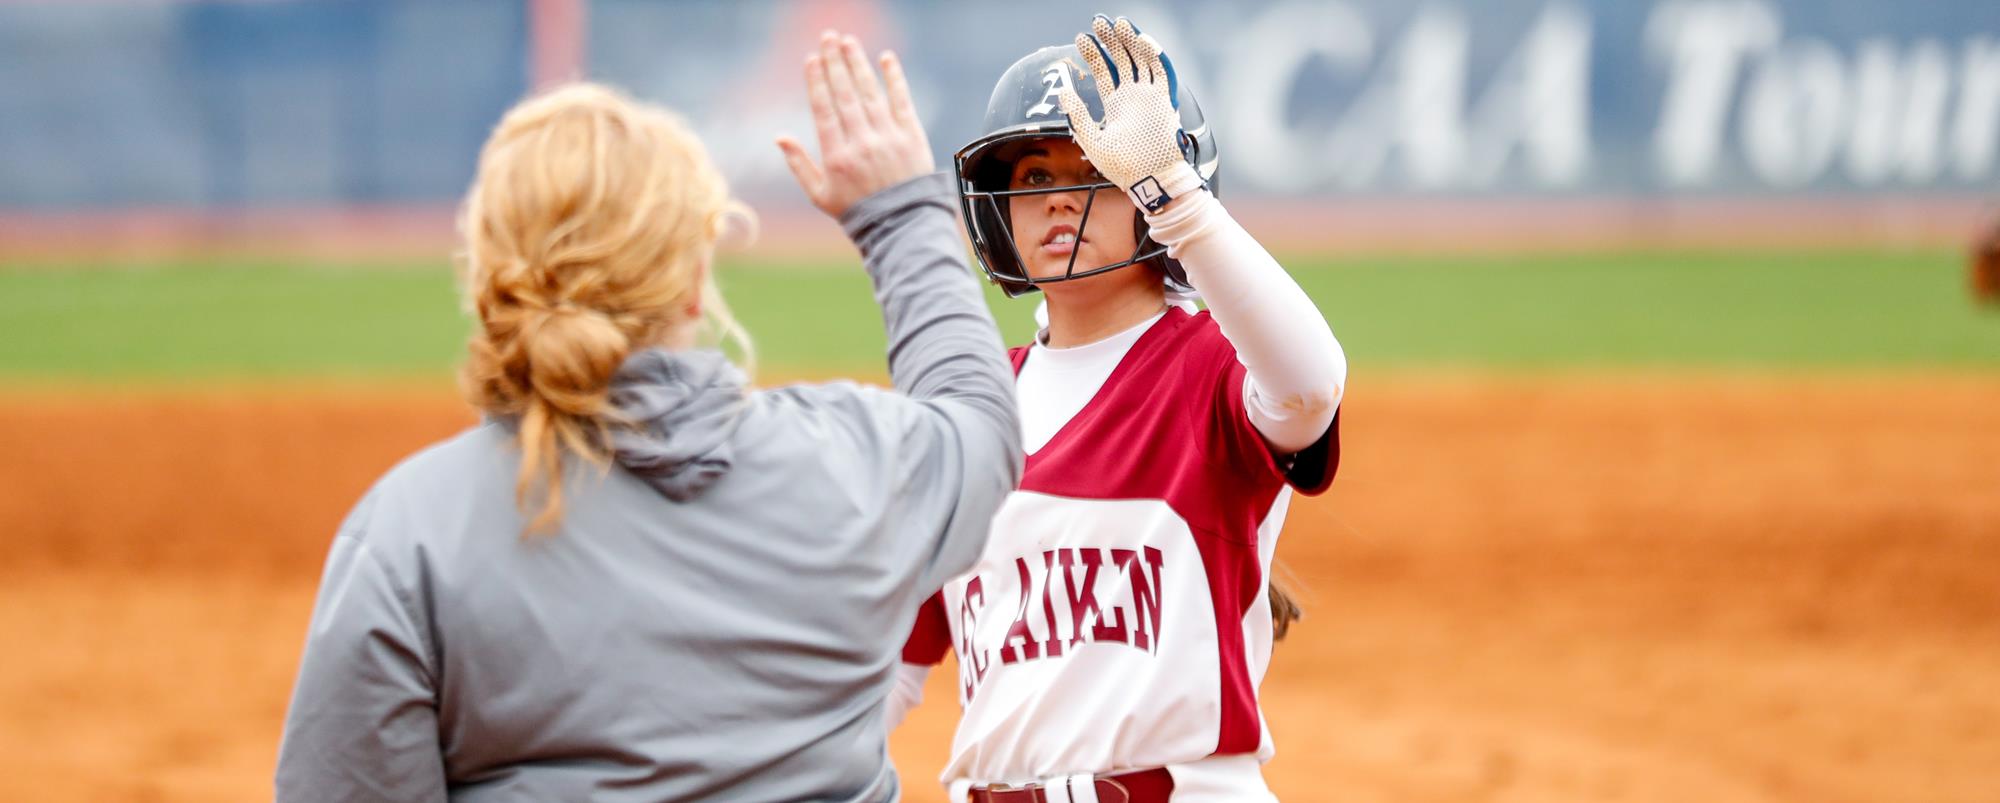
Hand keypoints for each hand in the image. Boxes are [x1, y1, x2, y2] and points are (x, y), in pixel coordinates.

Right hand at [777, 31, 934, 219]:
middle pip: (845, 95)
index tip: (811, 59)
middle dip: (835, 63)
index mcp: (837, 157)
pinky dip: (894, 78)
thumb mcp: (820, 196)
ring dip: (858, 64)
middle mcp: (862, 143)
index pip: (824, 110)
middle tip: (828, 37)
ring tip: (848, 41)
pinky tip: (886, 58)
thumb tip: (779, 137)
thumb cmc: (858, 211)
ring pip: (870, 93)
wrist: (902, 225)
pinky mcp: (912, 136)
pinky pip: (902, 101)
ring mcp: (888, 138)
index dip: (817, 81)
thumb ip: (799, 165)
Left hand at [1057, 15, 1202, 213]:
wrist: (1149, 180)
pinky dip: (1153, 55)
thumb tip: (1064, 92)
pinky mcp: (1164, 99)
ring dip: (1130, 41)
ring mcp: (1149, 96)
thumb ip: (1078, 116)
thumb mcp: (1092, 141)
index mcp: (1115, 105)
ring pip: (1141, 60)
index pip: (1104, 73)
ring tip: (1116, 24)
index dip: (1093, 55)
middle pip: (1121, 60)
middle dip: (1110, 41)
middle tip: (1098, 23)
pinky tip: (1140, 40)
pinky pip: (1162, 71)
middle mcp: (1133, 97)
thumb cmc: (1122, 167)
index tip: (1081, 38)